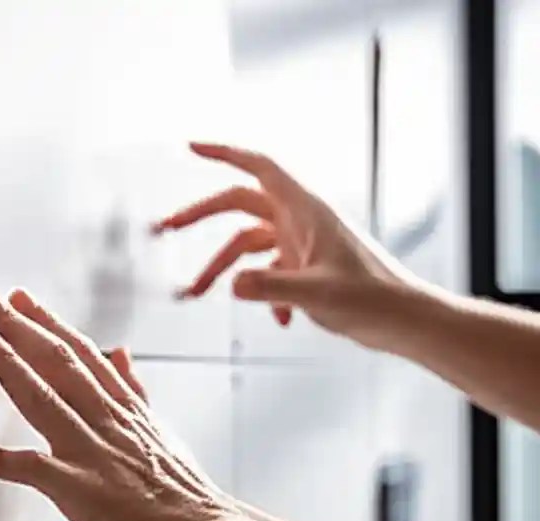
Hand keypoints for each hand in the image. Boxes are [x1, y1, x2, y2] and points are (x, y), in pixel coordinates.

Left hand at [0, 285, 239, 520]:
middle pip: (56, 360)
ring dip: (4, 362)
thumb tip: (121, 353)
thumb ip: (135, 392)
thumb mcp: (162, 431)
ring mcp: (92, 452)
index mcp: (124, 409)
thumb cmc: (186, 499)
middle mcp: (106, 421)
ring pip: (41, 396)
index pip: (81, 352)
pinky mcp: (80, 489)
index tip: (21, 299)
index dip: (47, 322)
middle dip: (16, 324)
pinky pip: (30, 469)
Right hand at [154, 143, 418, 348]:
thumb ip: (272, 287)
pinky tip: (277, 319)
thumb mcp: (318, 294)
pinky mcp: (306, 268)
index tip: (193, 147)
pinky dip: (262, 293)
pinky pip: (268, 272)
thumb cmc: (374, 300)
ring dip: (220, 269)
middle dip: (201, 214)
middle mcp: (301, 221)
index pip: (259, 168)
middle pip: (240, 204)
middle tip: (167, 227)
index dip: (225, 153)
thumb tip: (232, 283)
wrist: (405, 321)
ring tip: (195, 293)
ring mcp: (302, 244)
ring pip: (246, 245)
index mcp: (306, 211)